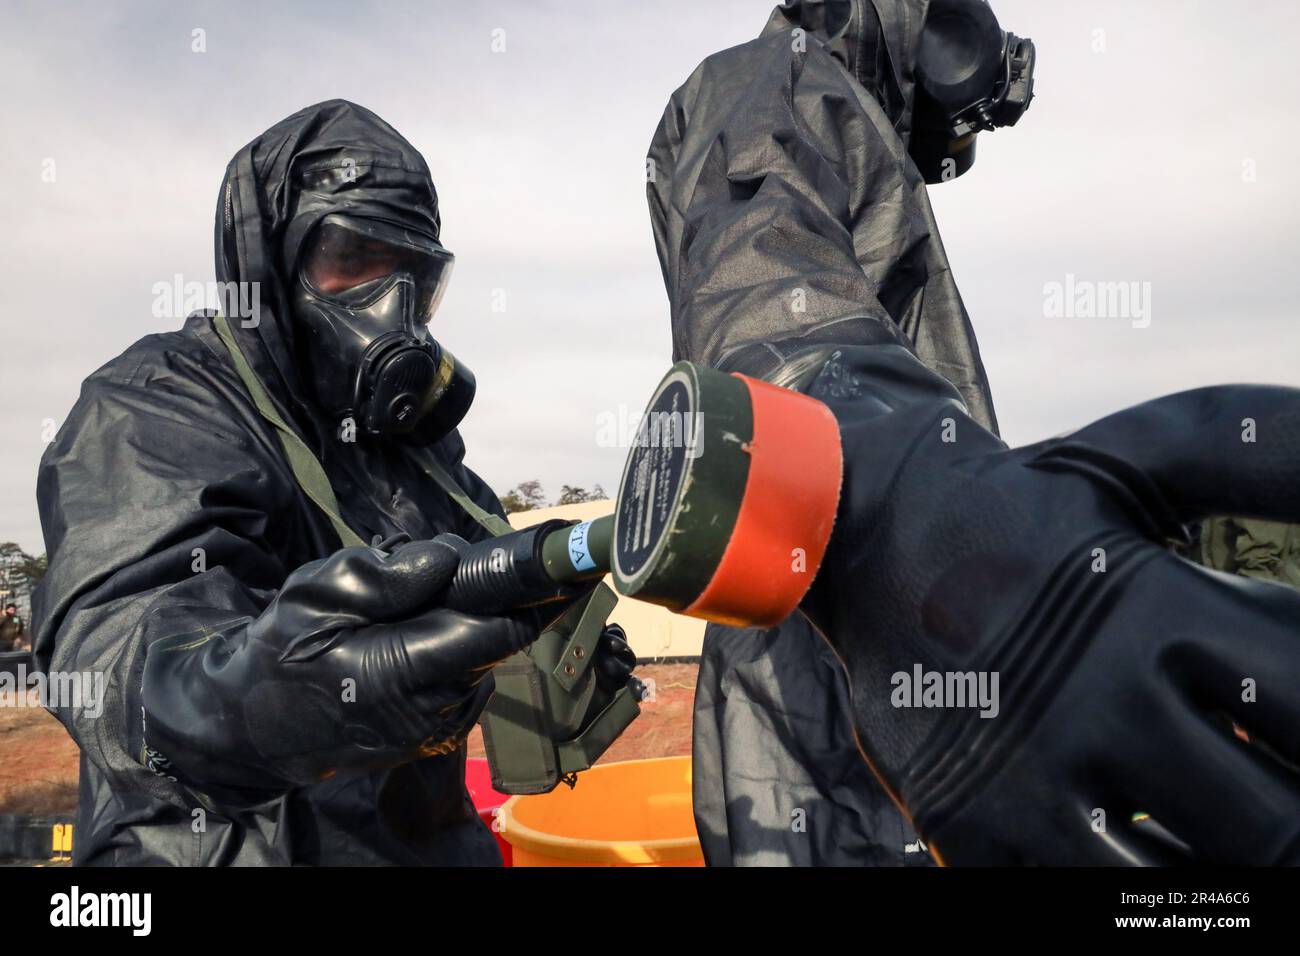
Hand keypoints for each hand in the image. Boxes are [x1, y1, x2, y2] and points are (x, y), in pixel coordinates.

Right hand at [140, 535, 538, 801]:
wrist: (259, 723)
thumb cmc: (283, 648)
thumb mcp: (315, 594)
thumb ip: (383, 576)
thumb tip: (446, 561)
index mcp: (395, 674)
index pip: (493, 631)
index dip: (526, 594)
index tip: (555, 564)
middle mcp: (428, 712)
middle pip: (495, 639)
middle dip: (484, 601)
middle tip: (442, 577)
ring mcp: (436, 731)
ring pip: (483, 658)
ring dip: (465, 627)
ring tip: (409, 617)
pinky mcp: (438, 736)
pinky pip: (468, 679)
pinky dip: (454, 653)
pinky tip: (412, 645)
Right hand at [795, 345, 1299, 864]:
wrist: (861, 541)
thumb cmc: (1016, 510)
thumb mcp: (1132, 463)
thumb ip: (1255, 453)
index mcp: (1156, 610)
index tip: (1292, 724)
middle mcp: (1101, 703)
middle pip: (1274, 825)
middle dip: (1289, 818)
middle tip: (1271, 796)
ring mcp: (1034, 781)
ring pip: (1194, 887)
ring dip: (1228, 864)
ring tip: (1224, 827)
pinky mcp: (980, 835)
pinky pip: (1101, 902)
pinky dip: (1146, 890)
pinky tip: (1154, 852)